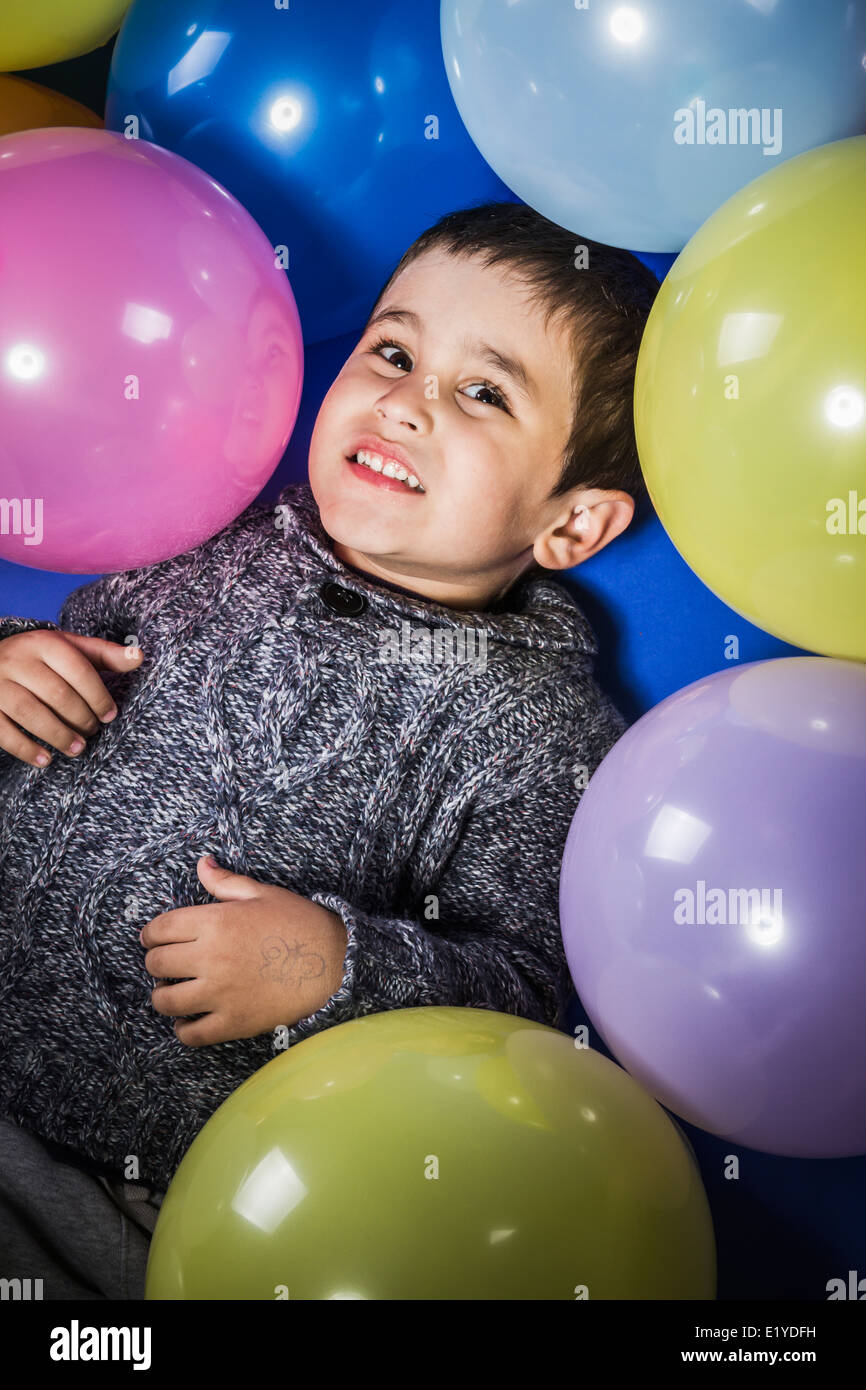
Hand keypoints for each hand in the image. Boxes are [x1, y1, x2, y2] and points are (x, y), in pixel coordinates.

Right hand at [0, 628, 141, 766]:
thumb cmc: (41, 659)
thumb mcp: (69, 649)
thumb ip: (104, 654)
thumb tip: (139, 656)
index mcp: (44, 642)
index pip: (79, 669)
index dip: (99, 696)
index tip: (110, 715)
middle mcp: (17, 659)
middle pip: (57, 694)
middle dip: (81, 718)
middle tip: (92, 732)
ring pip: (31, 713)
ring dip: (59, 736)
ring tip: (77, 749)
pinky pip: (3, 731)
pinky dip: (26, 749)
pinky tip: (46, 760)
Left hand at [140, 855, 348, 1046]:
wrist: (334, 962)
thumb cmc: (300, 923)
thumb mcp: (263, 894)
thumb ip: (226, 882)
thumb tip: (202, 863)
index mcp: (215, 922)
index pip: (160, 929)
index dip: (150, 934)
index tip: (151, 939)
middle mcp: (211, 957)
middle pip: (157, 963)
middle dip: (156, 962)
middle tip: (165, 964)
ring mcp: (220, 993)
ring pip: (166, 1001)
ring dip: (163, 996)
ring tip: (172, 993)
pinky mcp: (233, 1022)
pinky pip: (191, 1034)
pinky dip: (183, 1030)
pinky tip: (189, 1021)